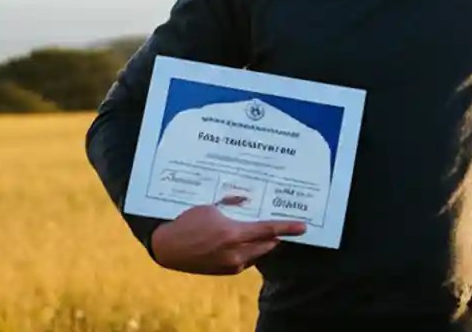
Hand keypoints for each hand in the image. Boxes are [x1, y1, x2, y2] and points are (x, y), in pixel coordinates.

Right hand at [149, 195, 306, 274]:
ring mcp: (231, 265)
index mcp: (233, 234)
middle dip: (273, 234)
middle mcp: (235, 253)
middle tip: (277, 223)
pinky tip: (241, 240)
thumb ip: (232, 203)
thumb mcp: (210, 207)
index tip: (303, 227)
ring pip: (258, 253)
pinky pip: (247, 260)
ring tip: (256, 230)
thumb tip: (248, 199)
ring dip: (261, 242)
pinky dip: (249, 250)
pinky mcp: (227, 272)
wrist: (169, 248)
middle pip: (267, 244)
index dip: (287, 228)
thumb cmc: (188, 223)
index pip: (267, 230)